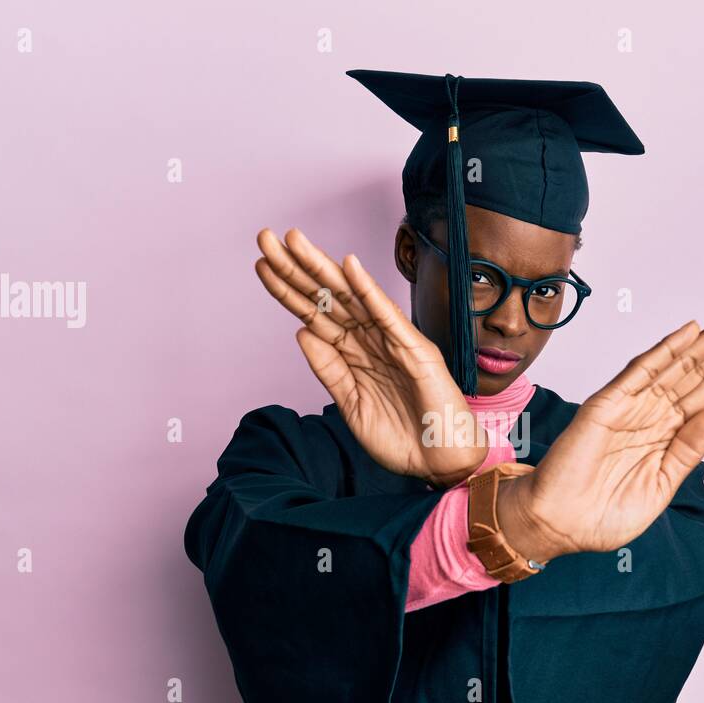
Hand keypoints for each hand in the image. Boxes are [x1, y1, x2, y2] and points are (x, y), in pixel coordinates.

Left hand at [254, 228, 487, 487]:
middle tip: (266, 238)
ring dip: (323, 269)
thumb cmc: (403, 437)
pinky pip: (388, 317)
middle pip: (328, 298)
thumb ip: (328, 370)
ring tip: (294, 242)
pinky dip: (370, 291)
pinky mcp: (416, 351)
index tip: (261, 265)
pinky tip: (350, 268)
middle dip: (297, 268)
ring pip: (351, 299)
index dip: (288, 290)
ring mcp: (394, 342)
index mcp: (354, 355)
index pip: (316, 315)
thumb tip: (302, 332)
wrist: (442, 463)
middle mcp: (371, 341)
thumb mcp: (351, 406)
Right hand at [496, 302, 703, 563]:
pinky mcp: (608, 404)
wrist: (558, 525)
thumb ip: (688, 450)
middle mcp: (653, 411)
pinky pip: (641, 372)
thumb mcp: (661, 486)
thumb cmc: (601, 514)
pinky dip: (665, 350)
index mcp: (667, 432)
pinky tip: (691, 332)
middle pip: (700, 367)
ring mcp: (631, 405)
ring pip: (678, 363)